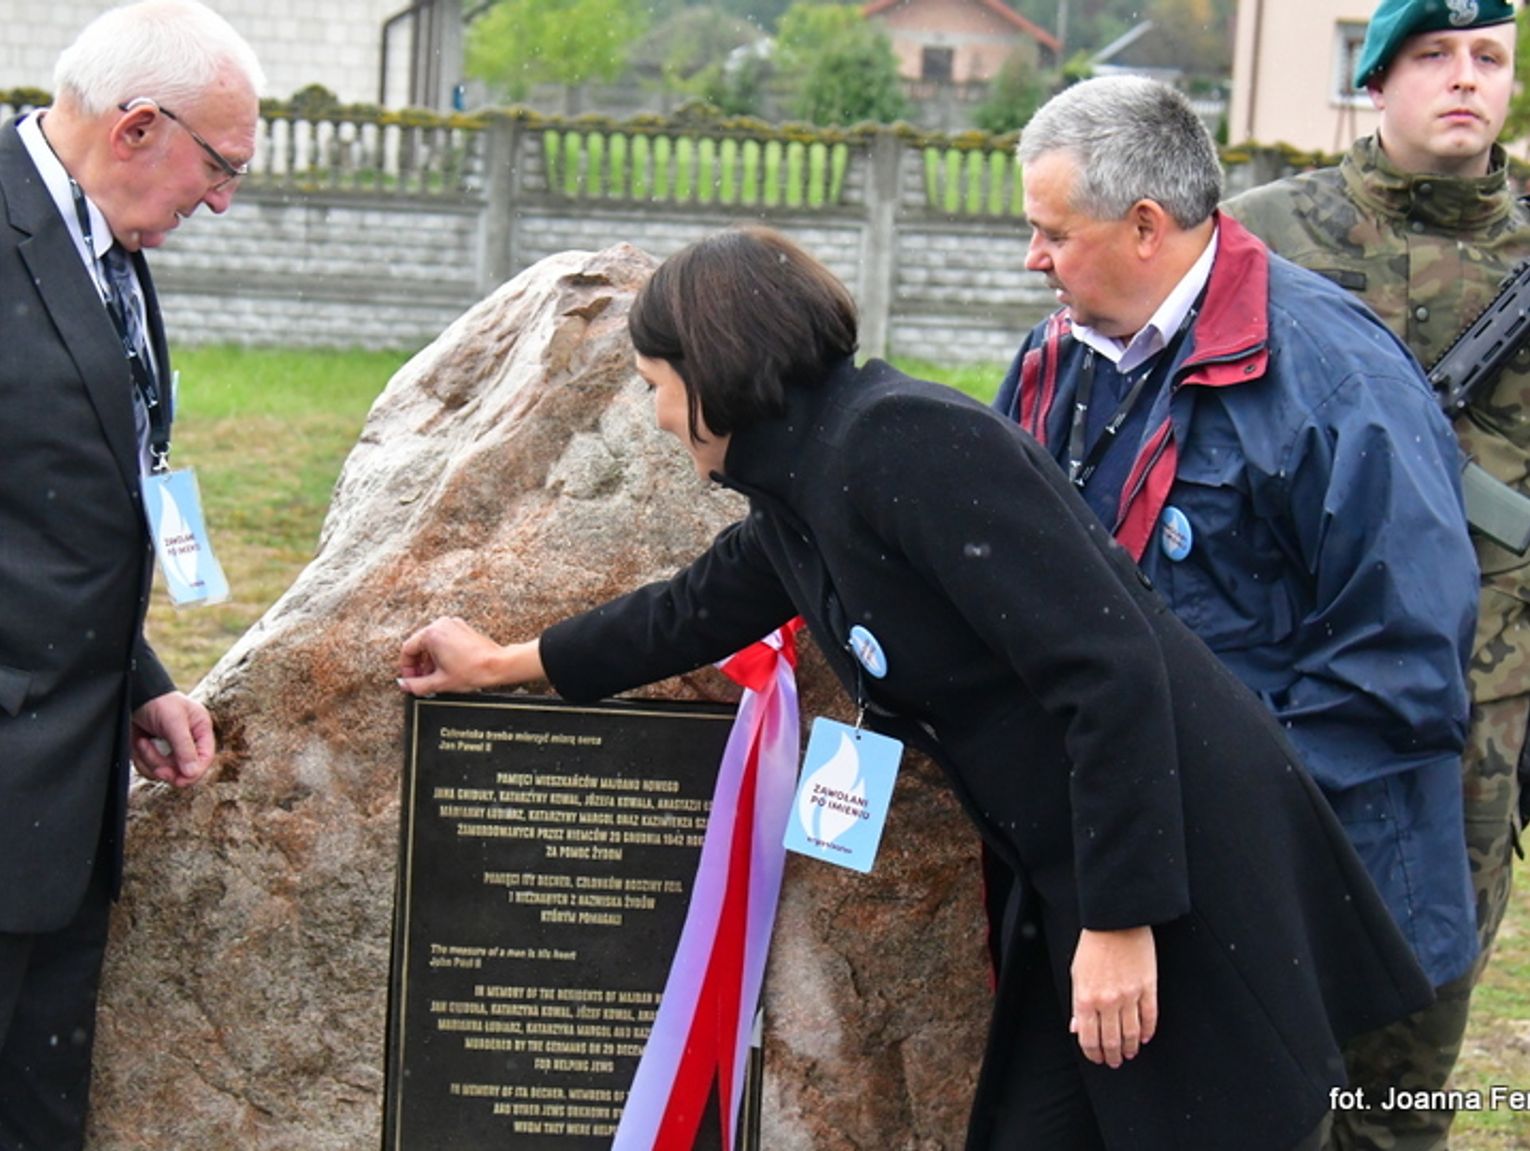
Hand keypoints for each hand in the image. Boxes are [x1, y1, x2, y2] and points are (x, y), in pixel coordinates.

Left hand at [131, 691, 215, 787]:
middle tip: (158, 770)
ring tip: (143, 742)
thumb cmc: (158, 702)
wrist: (133, 694)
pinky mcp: (152, 753)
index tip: (180, 780)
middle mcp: (187, 742)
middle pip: (184, 770)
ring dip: (150, 760)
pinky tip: (139, 742)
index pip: (204, 758)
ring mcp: (169, 749)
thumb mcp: (174, 722)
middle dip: (168, 769)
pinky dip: (141, 759)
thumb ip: (184, 747)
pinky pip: (149, 768)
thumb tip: (192, 773)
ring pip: (164, 771)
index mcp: (200, 731)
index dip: (194, 772)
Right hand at [397, 616, 543, 694]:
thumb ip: (417, 685)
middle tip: (422, 679)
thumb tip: (404, 685)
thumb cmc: (474, 671)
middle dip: (419, 664)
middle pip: (419, 645)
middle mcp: (441, 624)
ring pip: (432, 642)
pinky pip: (444, 639)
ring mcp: (453, 624)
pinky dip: (441, 652)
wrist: (498, 665)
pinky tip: (446, 667)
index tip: (410, 678)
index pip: (408, 649)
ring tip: (435, 675)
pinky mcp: (463, 628)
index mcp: (432, 634)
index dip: (406, 667)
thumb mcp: (439, 682)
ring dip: (429, 659)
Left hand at [1070, 925, 1157, 1067]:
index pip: (1089, 1038)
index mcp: (1086, 998)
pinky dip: (1147, 1032)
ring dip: (1130, 1048)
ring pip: (1132, 1034)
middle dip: (1112, 1056)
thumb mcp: (1076, 974)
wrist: (1115, 921)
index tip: (1097, 1058)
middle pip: (1112, 1040)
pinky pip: (1150, 1017)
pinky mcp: (1148, 988)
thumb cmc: (1093, 945)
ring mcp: (1130, 996)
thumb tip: (1077, 1028)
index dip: (1093, 1053)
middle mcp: (1108, 1001)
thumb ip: (1077, 1004)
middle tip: (1114, 1061)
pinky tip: (1144, 1038)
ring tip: (1129, 1053)